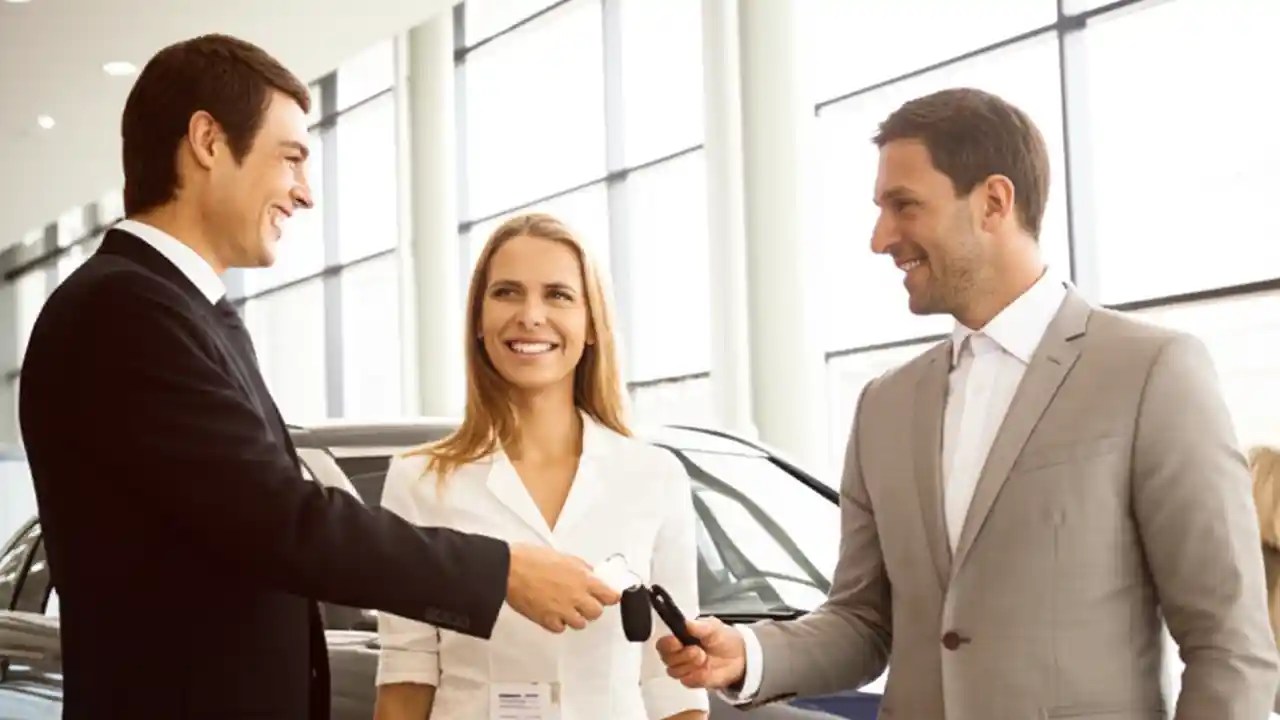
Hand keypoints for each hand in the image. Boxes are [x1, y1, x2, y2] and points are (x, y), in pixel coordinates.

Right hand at [505, 543, 619, 632]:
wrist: (509, 569)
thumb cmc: (531, 558)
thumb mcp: (563, 556)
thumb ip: (580, 568)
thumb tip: (590, 573)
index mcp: (582, 578)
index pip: (610, 595)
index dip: (610, 596)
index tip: (609, 596)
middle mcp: (576, 596)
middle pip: (597, 613)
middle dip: (592, 608)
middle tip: (585, 602)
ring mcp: (562, 610)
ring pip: (580, 624)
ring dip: (576, 617)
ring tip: (567, 608)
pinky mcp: (547, 620)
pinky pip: (560, 628)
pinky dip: (558, 623)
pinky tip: (553, 613)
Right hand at [656, 616, 746, 689]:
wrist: (739, 657)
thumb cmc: (724, 639)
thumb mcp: (713, 627)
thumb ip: (699, 626)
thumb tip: (685, 622)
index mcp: (680, 637)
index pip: (663, 643)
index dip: (667, 644)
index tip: (676, 642)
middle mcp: (678, 653)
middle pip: (665, 658)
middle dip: (681, 655)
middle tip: (697, 651)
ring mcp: (684, 668)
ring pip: (674, 671)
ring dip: (690, 665)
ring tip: (704, 658)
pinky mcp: (691, 681)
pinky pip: (687, 681)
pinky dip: (697, 676)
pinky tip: (706, 670)